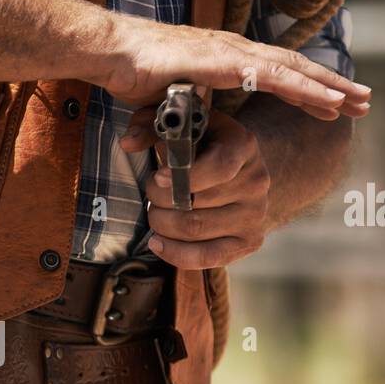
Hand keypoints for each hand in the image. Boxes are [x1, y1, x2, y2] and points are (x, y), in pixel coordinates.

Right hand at [92, 19, 369, 119]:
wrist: (112, 52)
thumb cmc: (131, 74)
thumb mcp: (161, 109)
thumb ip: (169, 128)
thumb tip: (154, 153)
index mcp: (226, 59)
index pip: (277, 71)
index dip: (307, 86)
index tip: (335, 103)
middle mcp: (236, 50)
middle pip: (294, 68)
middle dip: (330, 86)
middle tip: (364, 102)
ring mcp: (232, 52)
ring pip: (293, 70)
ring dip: (328, 87)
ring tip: (358, 102)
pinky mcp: (225, 61)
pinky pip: (273, 76)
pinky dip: (304, 88)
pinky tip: (327, 100)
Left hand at [121, 110, 273, 269]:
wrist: (241, 173)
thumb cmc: (204, 145)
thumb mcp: (184, 126)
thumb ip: (152, 127)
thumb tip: (128, 142)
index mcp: (243, 146)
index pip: (219, 167)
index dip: (184, 176)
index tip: (157, 178)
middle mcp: (255, 181)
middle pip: (197, 203)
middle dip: (160, 201)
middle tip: (150, 195)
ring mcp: (255, 214)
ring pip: (196, 230)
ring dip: (163, 225)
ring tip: (155, 214)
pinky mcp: (250, 241)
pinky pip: (208, 257)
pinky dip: (175, 254)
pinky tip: (157, 242)